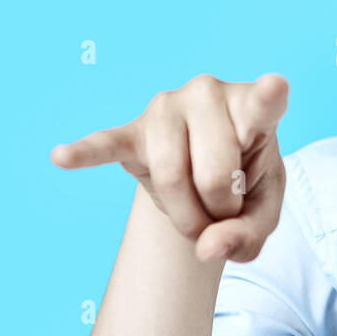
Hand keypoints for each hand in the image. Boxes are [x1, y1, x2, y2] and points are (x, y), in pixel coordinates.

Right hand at [50, 73, 289, 261]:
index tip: (274, 86)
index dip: (268, 97)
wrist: (206, 176)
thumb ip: (249, 234)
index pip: (264, 104)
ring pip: (173, 178)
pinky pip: (106, 144)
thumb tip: (208, 249)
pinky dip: (85, 153)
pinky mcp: (132, 130)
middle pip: (215, 176)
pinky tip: (61, 157)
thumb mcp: (263, 212)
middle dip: (219, 213)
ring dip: (187, 217)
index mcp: (255, 111)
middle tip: (222, 211)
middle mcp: (211, 95)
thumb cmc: (244, 183)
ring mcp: (167, 108)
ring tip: (197, 213)